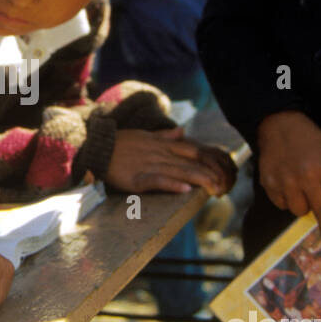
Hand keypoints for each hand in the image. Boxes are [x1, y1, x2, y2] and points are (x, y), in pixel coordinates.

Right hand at [107, 127, 235, 194]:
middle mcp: (159, 154)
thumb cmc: (119, 142)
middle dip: (209, 174)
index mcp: (161, 145)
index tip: (222, 170)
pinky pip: (158, 180)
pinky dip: (172, 185)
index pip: (191, 151)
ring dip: (197, 180)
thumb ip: (164, 135)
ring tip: (214, 187)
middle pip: (189, 163)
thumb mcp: (144, 134)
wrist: (96, 148)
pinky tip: (185, 190)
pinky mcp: (137, 179)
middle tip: (224, 186)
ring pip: (178, 172)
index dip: (208, 161)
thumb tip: (182, 131)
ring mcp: (149, 166)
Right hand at [256, 110, 320, 249]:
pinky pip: (282, 204)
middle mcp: (306, 176)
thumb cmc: (310, 140)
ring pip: (299, 211)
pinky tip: (289, 186)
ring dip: (305, 207)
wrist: (278, 124)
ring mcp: (285, 181)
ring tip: (304, 192)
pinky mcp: (269, 183)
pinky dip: (288, 200)